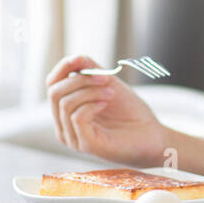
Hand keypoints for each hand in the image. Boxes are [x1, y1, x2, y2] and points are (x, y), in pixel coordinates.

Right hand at [45, 55, 167, 166]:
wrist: (152, 135)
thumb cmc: (130, 112)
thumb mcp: (108, 84)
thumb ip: (91, 70)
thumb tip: (76, 58)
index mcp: (66, 110)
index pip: (51, 84)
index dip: (63, 67)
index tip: (82, 59)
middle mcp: (64, 125)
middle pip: (54, 92)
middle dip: (80, 79)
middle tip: (105, 78)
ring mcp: (72, 137)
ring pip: (65, 103)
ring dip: (90, 91)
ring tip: (110, 92)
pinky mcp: (85, 145)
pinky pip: (77, 117)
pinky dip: (92, 104)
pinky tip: (106, 103)